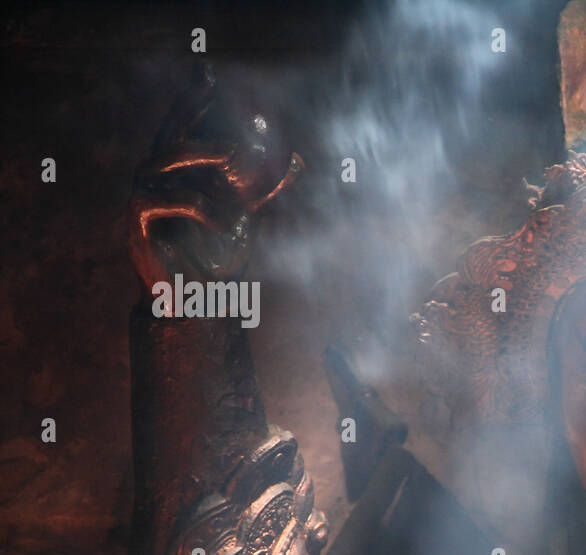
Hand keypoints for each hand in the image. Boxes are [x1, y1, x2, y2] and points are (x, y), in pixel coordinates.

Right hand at [128, 63, 302, 291]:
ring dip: (202, 160)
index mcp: (178, 172)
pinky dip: (199, 206)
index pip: (183, 126)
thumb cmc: (213, 254)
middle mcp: (156, 178)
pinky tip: (226, 221)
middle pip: (169, 134)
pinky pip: (163, 201)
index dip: (193, 99)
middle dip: (193, 114)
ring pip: (164, 161)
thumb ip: (261, 189)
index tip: (207, 71)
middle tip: (225, 115)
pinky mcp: (138, 223)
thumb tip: (295, 163)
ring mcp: (143, 198)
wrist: (197, 300)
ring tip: (235, 172)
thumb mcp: (242, 213)